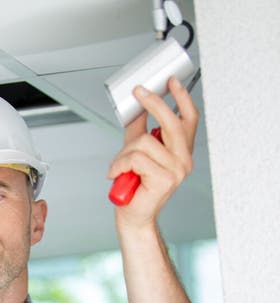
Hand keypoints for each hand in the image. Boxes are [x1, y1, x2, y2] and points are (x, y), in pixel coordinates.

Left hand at [107, 77, 198, 225]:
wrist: (133, 217)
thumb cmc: (136, 190)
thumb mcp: (136, 154)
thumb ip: (139, 132)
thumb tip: (136, 109)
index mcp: (181, 152)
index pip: (188, 119)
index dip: (181, 98)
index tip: (170, 82)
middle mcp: (183, 160)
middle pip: (171, 122)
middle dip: (153, 103)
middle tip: (139, 92)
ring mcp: (177, 170)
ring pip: (145, 142)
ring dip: (124, 152)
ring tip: (119, 167)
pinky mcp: (165, 179)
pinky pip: (136, 158)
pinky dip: (120, 164)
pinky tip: (118, 174)